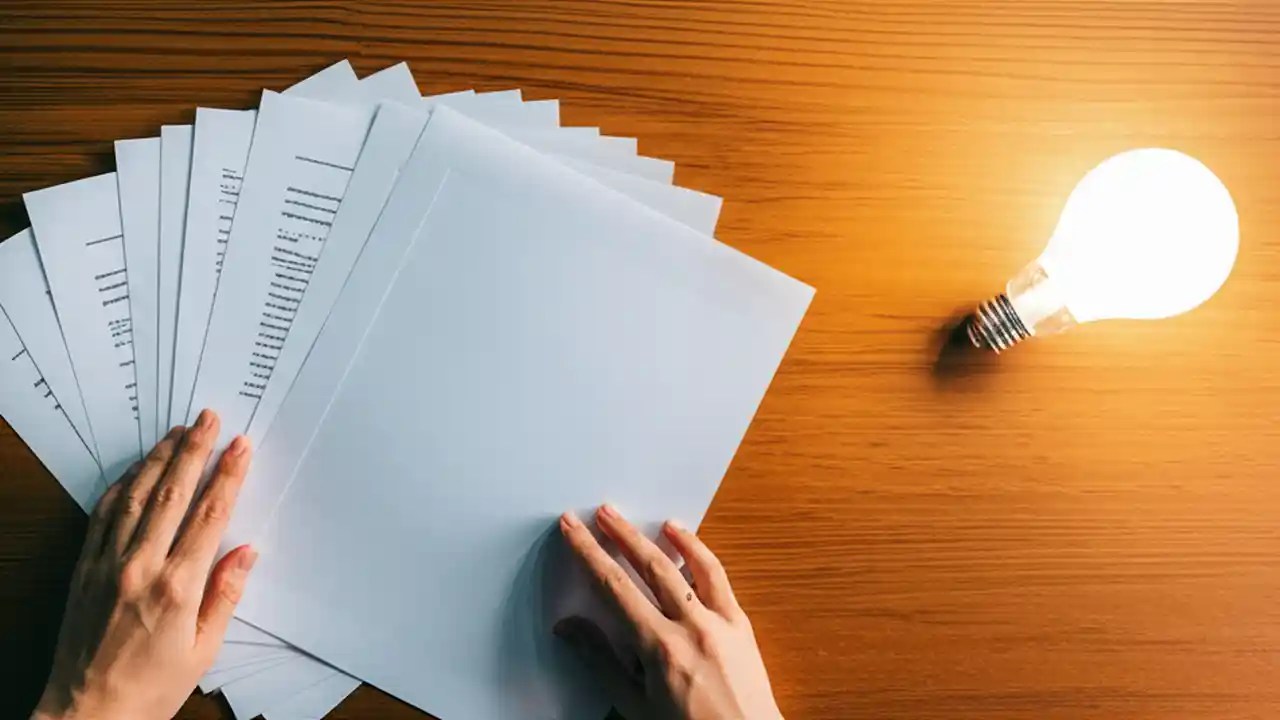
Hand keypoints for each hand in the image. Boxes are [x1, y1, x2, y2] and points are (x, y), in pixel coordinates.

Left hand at [32, 410, 256, 719]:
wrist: (85, 715)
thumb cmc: (149, 690)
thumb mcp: (202, 650)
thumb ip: (224, 595)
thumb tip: (245, 552)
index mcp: (177, 588)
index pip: (209, 515)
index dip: (227, 475)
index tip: (240, 446)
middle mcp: (140, 567)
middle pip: (172, 493)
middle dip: (194, 450)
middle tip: (208, 417)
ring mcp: (107, 565)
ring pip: (135, 496)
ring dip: (158, 458)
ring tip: (177, 431)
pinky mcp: (83, 570)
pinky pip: (103, 516)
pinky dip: (121, 486)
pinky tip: (136, 470)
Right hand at [556, 505, 783, 719]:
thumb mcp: (634, 706)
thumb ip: (601, 662)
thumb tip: (569, 628)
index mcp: (659, 648)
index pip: (614, 588)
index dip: (588, 553)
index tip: (572, 529)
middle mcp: (691, 627)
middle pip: (650, 566)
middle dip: (622, 535)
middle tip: (602, 511)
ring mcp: (720, 622)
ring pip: (686, 565)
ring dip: (660, 537)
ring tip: (643, 519)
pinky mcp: (741, 623)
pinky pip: (718, 577)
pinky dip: (700, 553)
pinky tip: (686, 539)